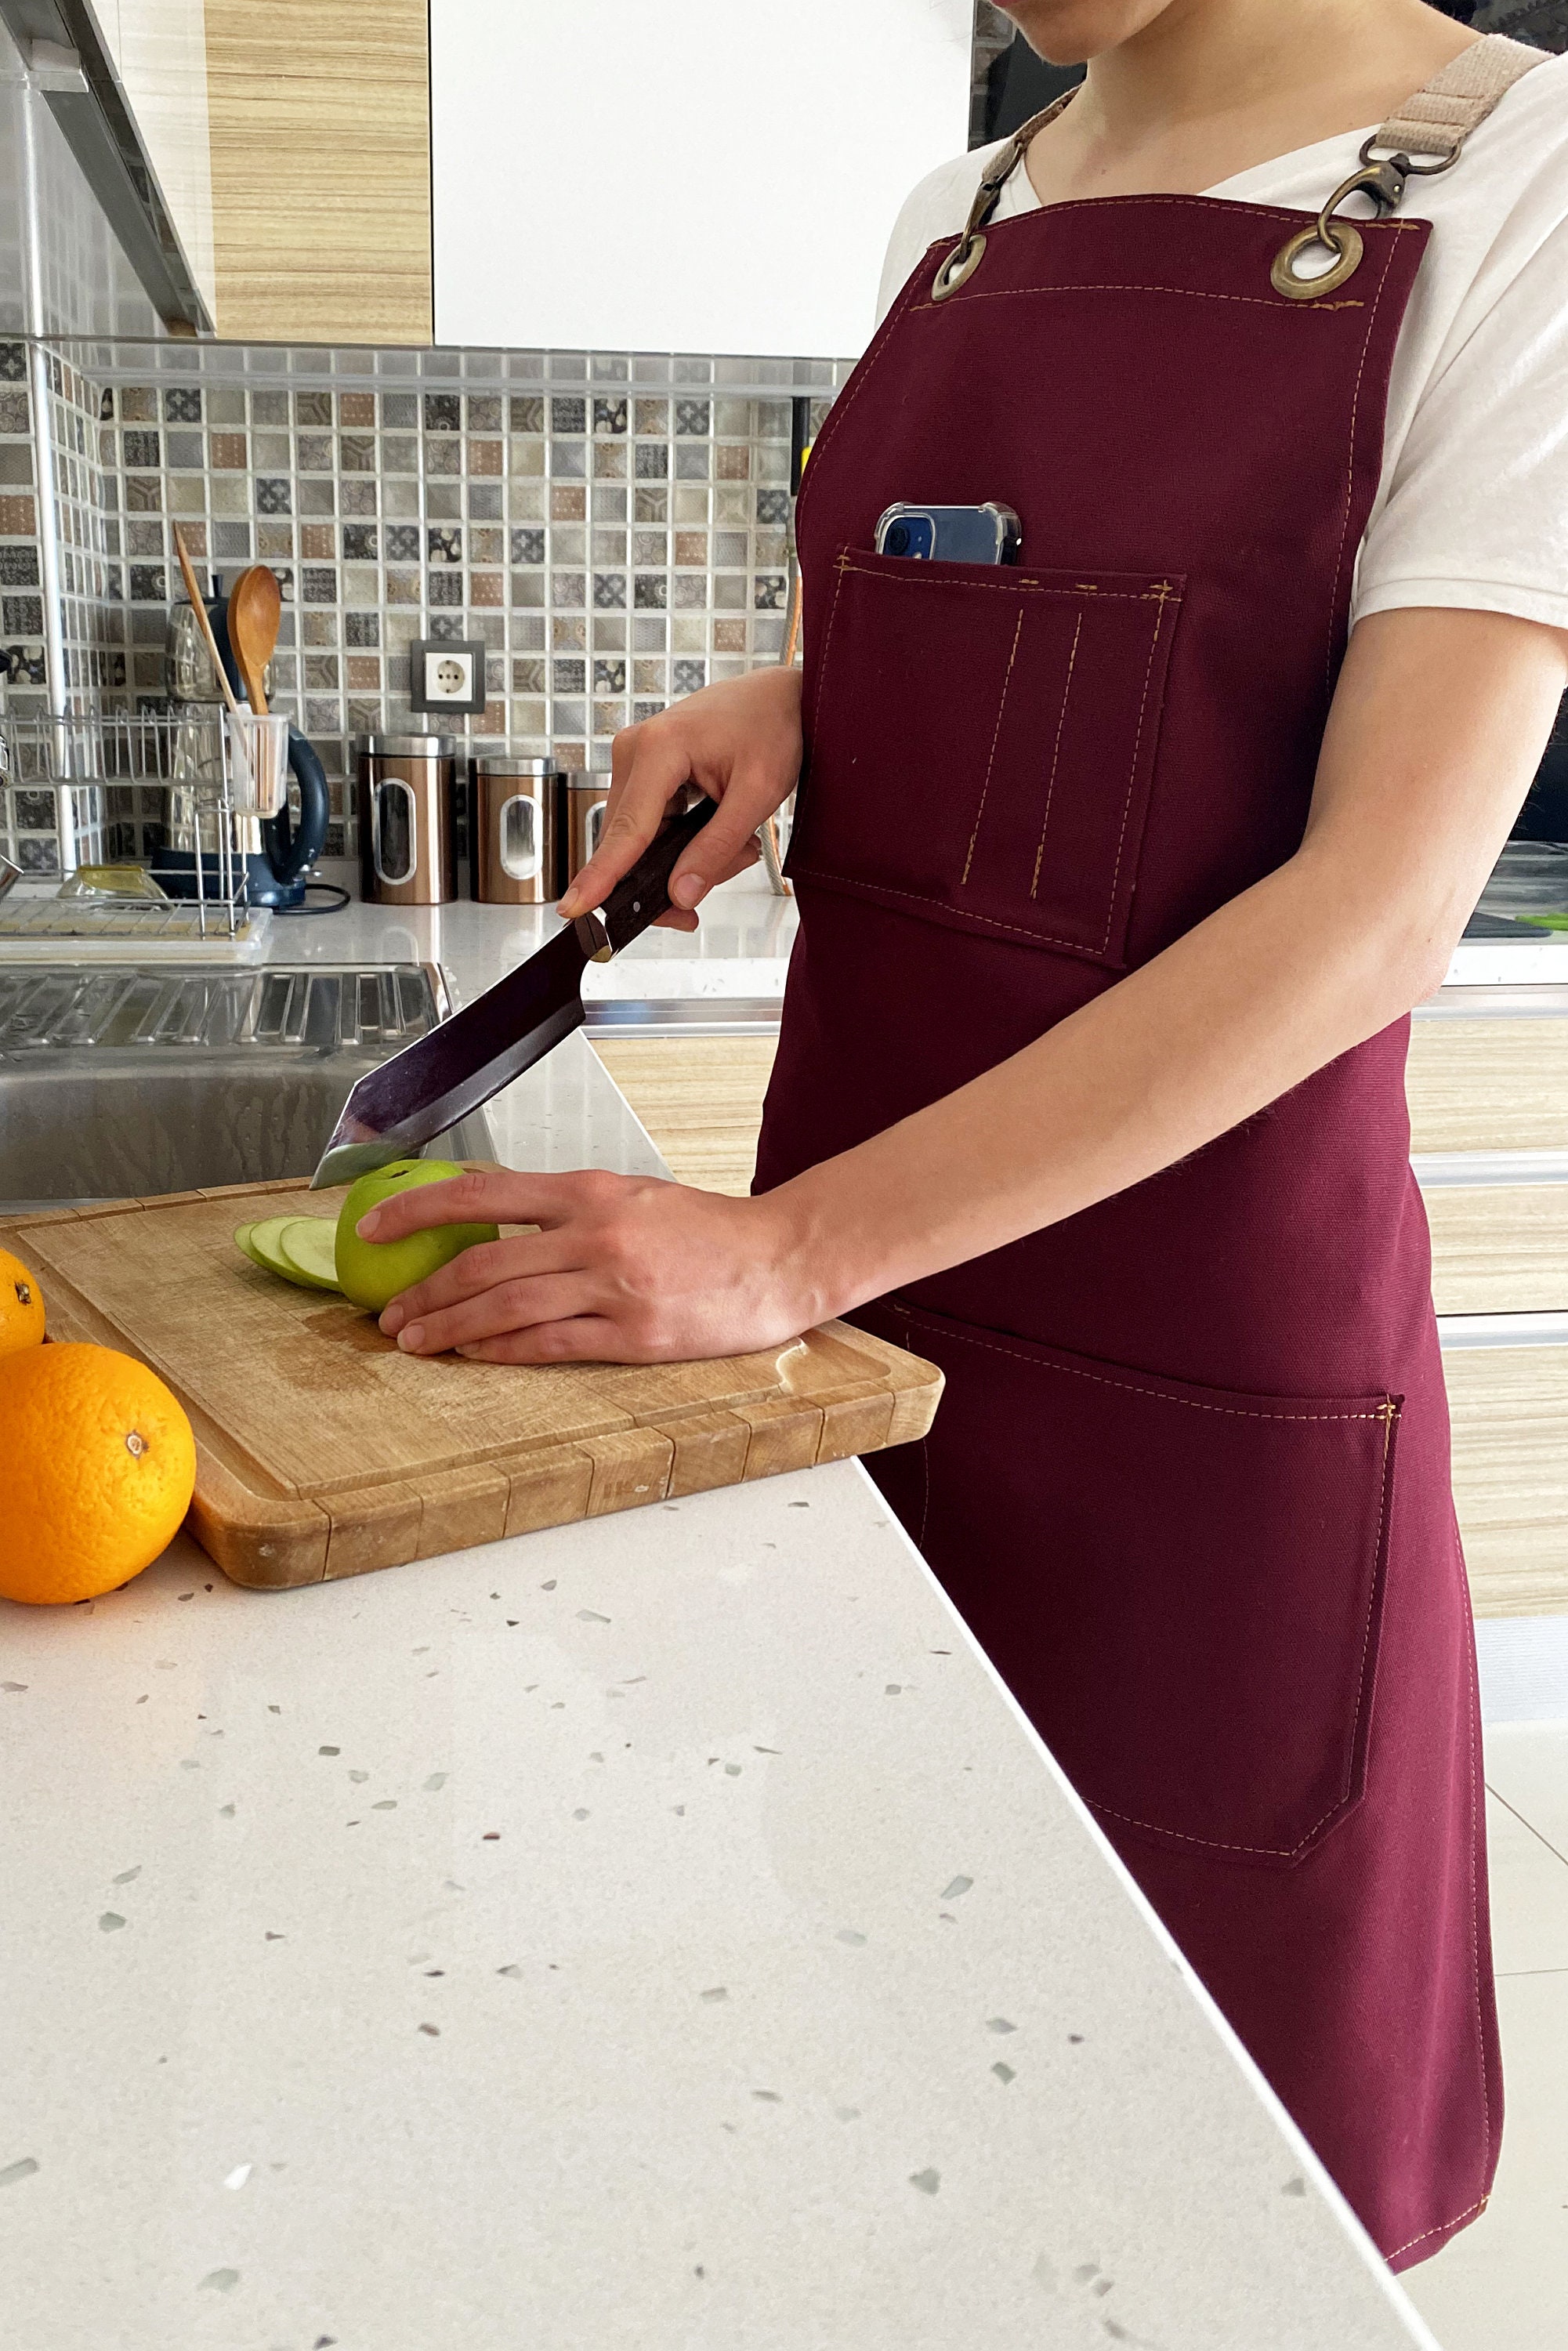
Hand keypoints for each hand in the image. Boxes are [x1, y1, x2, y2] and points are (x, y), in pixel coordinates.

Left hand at [359, 1165, 827, 1364]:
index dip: (417, 1211)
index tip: (373, 1226)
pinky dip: (502, 1351)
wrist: (780, 1259)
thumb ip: (570, 1209)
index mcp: (591, 1191)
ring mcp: (614, 1288)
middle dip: (424, 1289)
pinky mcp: (635, 1336)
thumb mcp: (633, 1196)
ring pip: (505, 1307)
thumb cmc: (709, 1230)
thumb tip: (497, 1225)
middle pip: (483, 1262)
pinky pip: (550, 1345)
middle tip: (389, 1312)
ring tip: (414, 1341)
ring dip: (449, 1327)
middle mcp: (595, 1235)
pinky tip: (474, 1355)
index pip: (482, 1194)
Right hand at [558, 666, 801, 932]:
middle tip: (710, 895)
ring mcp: (635, 760)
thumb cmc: (774, 727)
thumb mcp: (758, 795)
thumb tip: (681, 894)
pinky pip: (648, 826)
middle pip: (627, 842)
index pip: (627, 830)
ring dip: (681, 860)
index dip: (602, 877)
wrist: (781, 697)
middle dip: (666, 878)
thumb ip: (717, 847)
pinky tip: (720, 837)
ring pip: (638, 840)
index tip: (574, 909)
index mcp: (659, 748)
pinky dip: (681, 845)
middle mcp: (634, 750)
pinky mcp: (644, 771)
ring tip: (738, 850)